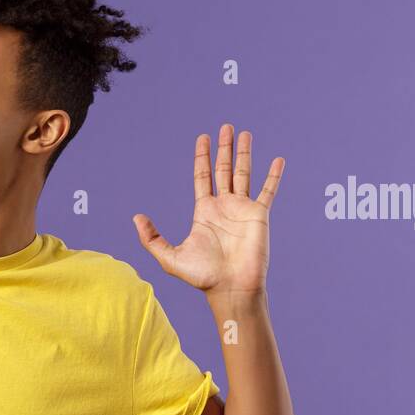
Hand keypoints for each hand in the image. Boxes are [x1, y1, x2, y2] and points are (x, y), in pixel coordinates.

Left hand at [133, 124, 284, 294]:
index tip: (203, 137)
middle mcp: (224, 206)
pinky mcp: (259, 215)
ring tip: (244, 133)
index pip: (202, 176)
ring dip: (244, 153)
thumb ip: (152, 238)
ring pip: (244, 173)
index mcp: (204, 212)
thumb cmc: (202, 276)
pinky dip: (274, 175)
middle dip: (224, 148)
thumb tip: (136, 217)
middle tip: (225, 126)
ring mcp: (242, 209)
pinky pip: (268, 190)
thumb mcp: (170, 257)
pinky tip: (277, 159)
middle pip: (223, 169)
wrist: (230, 287)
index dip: (202, 156)